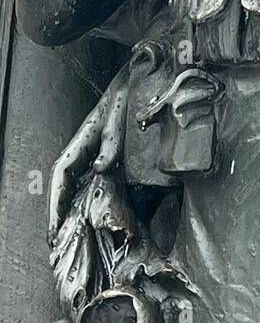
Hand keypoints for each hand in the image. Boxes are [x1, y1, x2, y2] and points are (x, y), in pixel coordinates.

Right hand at [49, 70, 127, 242]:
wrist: (143, 80)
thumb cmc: (127, 95)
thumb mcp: (120, 115)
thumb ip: (112, 140)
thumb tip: (100, 167)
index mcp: (82, 141)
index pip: (61, 173)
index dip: (55, 200)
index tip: (53, 225)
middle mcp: (86, 151)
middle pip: (66, 186)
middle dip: (59, 213)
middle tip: (56, 242)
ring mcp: (99, 156)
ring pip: (81, 187)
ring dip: (76, 211)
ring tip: (73, 239)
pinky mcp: (115, 159)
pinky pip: (101, 184)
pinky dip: (99, 201)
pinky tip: (103, 220)